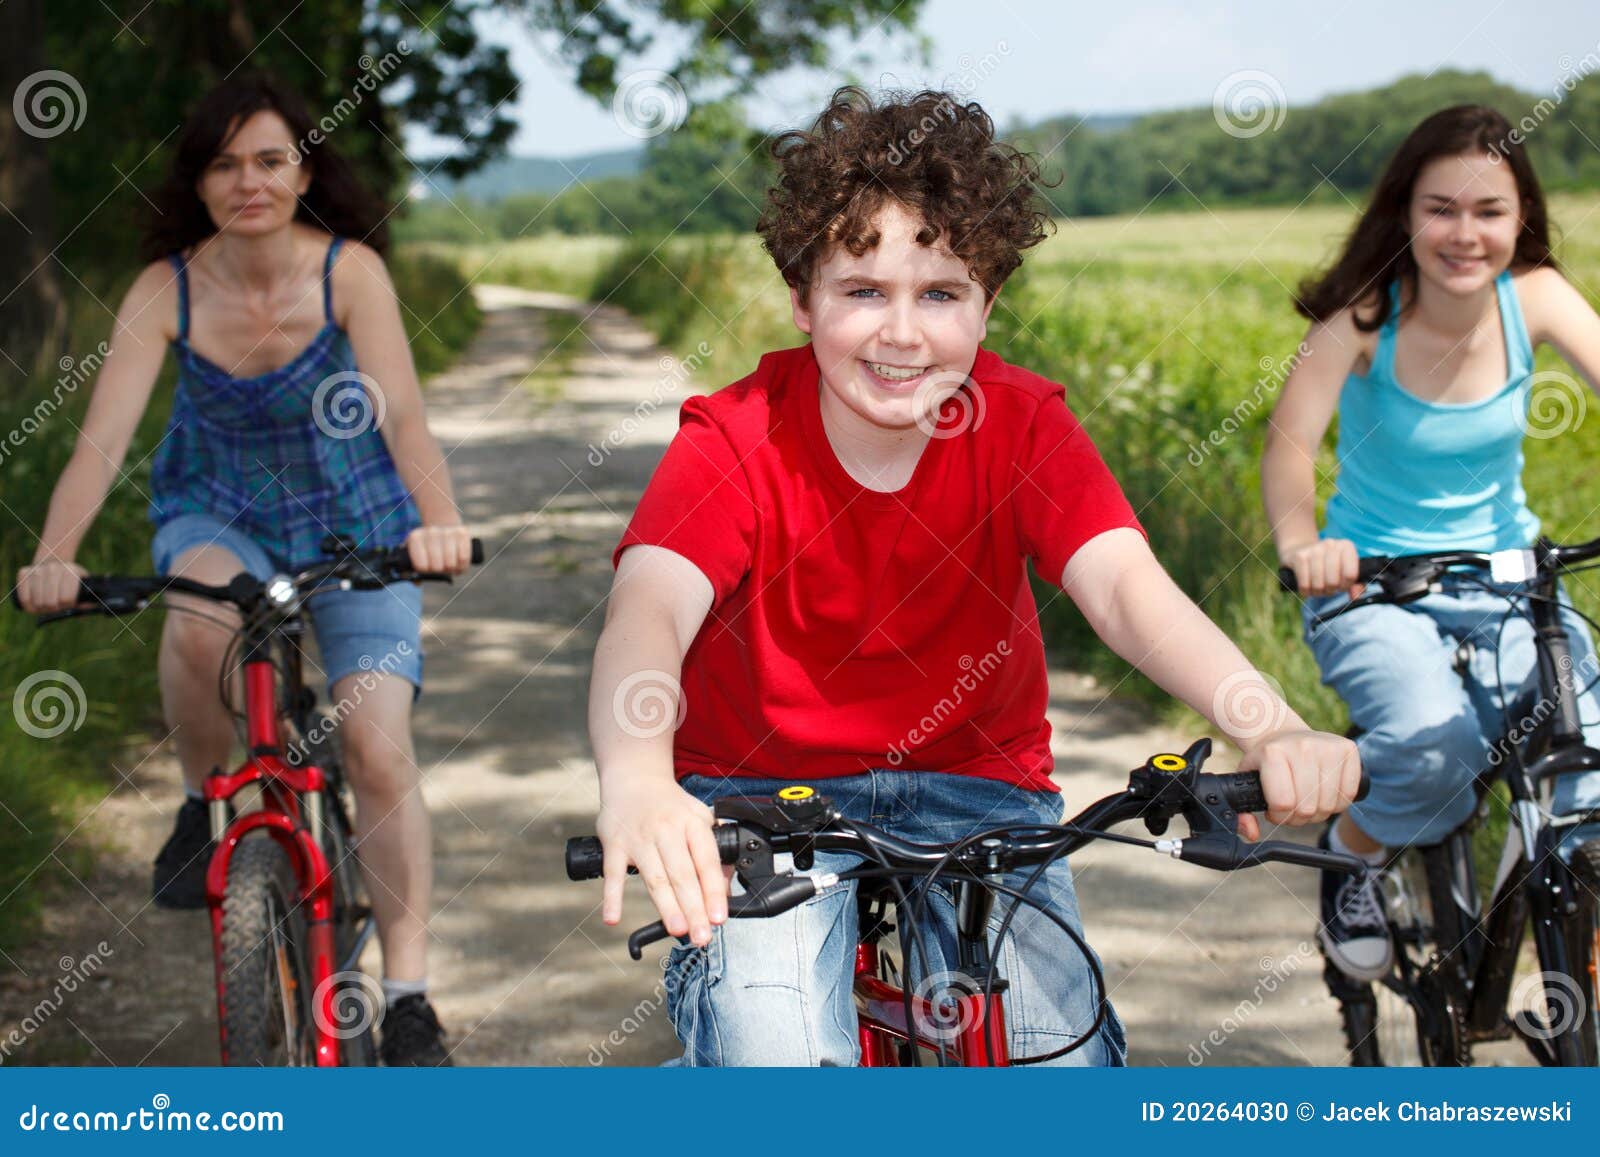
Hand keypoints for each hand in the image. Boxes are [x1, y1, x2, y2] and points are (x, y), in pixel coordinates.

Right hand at [15, 558, 88, 613]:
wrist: (54, 562)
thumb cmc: (70, 580)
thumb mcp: (83, 586)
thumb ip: (87, 600)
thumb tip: (85, 609)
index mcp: (71, 571)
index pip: (66, 599)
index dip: (67, 606)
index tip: (68, 603)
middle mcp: (53, 568)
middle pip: (50, 603)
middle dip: (54, 608)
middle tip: (56, 605)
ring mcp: (37, 570)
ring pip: (37, 603)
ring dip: (42, 608)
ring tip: (47, 603)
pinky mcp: (23, 573)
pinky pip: (24, 599)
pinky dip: (29, 605)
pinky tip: (35, 602)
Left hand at [404, 523, 472, 574]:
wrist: (444, 525)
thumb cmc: (428, 546)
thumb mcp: (415, 553)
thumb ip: (410, 570)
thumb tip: (417, 583)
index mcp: (415, 538)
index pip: (421, 566)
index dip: (426, 571)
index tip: (427, 568)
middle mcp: (431, 532)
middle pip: (437, 567)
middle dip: (440, 571)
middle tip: (440, 567)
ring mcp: (447, 531)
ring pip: (451, 564)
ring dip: (452, 569)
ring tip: (450, 565)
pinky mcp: (462, 532)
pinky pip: (463, 558)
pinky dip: (462, 565)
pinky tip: (459, 562)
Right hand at [597, 777, 727, 946]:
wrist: (634, 777)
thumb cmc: (670, 805)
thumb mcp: (699, 817)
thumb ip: (712, 851)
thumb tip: (724, 888)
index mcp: (692, 824)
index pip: (706, 861)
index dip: (714, 890)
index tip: (720, 916)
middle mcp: (667, 830)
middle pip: (682, 875)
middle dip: (694, 908)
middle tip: (701, 936)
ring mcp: (639, 838)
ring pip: (654, 877)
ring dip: (666, 906)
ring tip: (678, 930)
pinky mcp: (614, 844)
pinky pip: (613, 874)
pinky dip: (611, 897)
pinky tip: (613, 919)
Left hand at [1235, 729, 1361, 840]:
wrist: (1282, 735)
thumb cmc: (1266, 762)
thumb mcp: (1246, 781)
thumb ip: (1242, 812)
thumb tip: (1252, 834)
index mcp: (1272, 753)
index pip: (1283, 803)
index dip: (1279, 817)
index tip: (1274, 810)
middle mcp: (1302, 747)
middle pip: (1307, 808)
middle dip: (1298, 818)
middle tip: (1292, 807)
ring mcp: (1327, 747)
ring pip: (1329, 805)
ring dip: (1318, 813)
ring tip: (1307, 801)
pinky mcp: (1348, 750)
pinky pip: (1348, 794)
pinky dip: (1337, 804)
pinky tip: (1324, 795)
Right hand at [1282, 537, 1363, 598]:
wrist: (1299, 550)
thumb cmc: (1326, 565)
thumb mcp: (1344, 571)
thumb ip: (1356, 585)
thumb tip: (1355, 596)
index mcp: (1346, 546)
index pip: (1350, 575)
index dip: (1345, 586)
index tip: (1341, 584)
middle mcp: (1330, 544)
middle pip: (1333, 582)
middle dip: (1330, 590)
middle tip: (1327, 587)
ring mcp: (1313, 549)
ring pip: (1318, 585)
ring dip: (1317, 592)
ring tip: (1317, 587)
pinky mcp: (1299, 556)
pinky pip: (1304, 584)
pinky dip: (1306, 590)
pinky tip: (1306, 586)